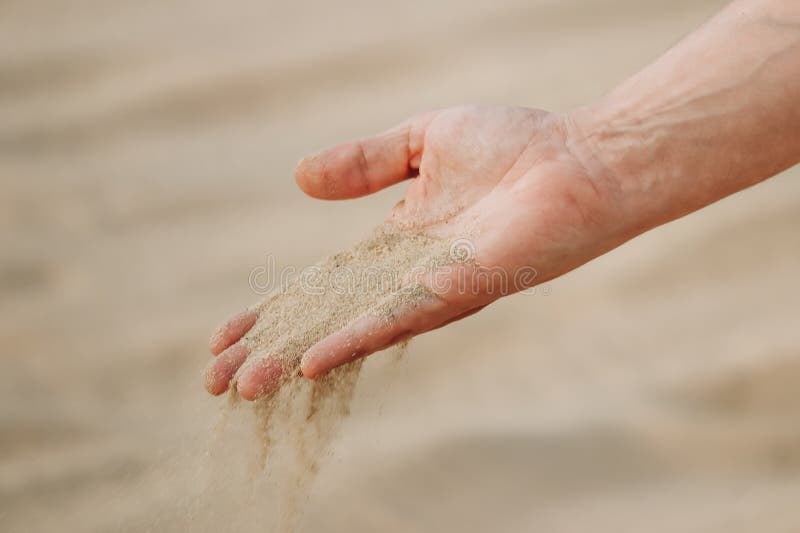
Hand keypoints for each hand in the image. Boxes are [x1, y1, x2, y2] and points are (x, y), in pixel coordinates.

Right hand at [205, 105, 622, 398]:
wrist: (581, 158)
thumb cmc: (514, 147)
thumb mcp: (422, 141)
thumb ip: (365, 162)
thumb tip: (299, 178)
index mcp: (392, 246)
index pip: (317, 287)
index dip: (270, 313)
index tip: (223, 340)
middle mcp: (405, 278)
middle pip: (324, 320)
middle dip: (270, 350)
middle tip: (217, 384)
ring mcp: (432, 289)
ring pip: (350, 330)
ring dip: (297, 358)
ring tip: (247, 387)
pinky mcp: (461, 289)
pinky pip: (399, 318)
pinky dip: (352, 341)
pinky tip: (311, 364)